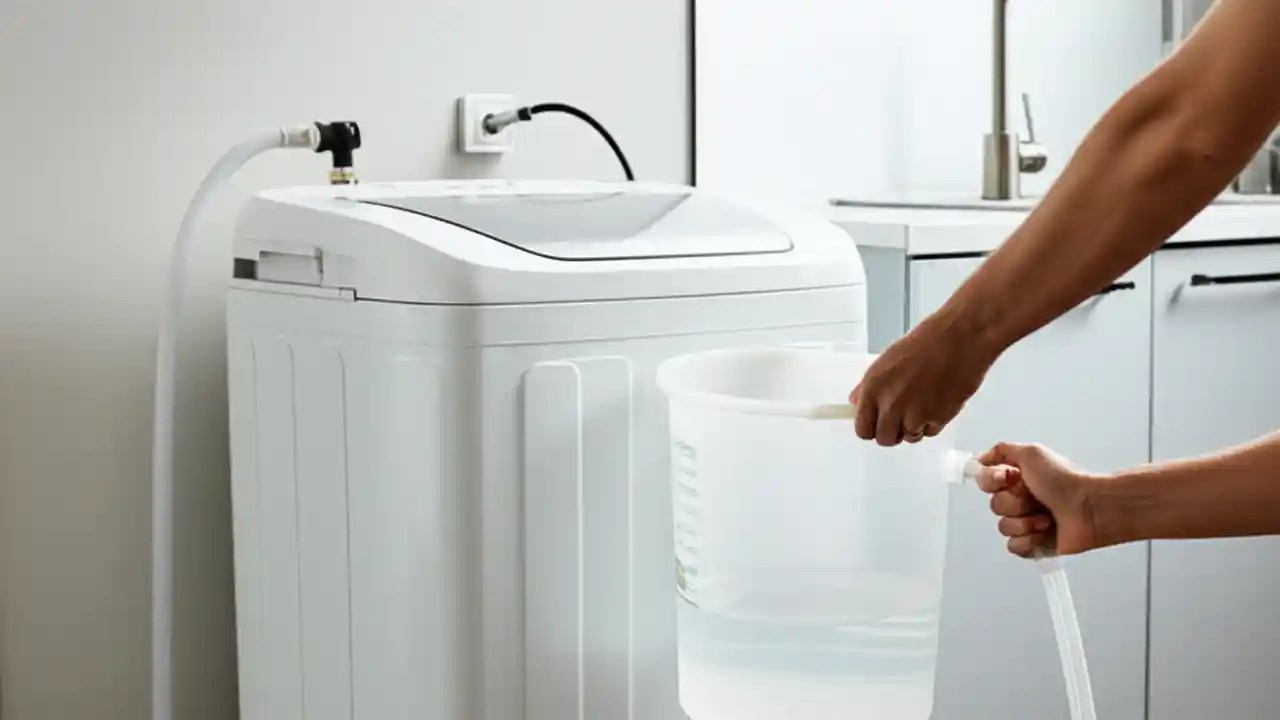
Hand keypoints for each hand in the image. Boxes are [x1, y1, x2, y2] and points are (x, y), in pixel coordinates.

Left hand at [850, 313, 998, 446]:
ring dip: (916, 427)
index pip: (862, 428)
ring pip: (909, 437)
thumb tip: (856, 402)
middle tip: (903, 418)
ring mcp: (913, 414)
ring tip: (925, 402)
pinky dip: (935, 422)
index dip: (871, 429)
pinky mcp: (937, 419)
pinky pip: (931, 432)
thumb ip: (870, 387)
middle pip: (884, 439)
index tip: (878, 426)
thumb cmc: (927, 343)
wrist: (960, 339)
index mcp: (873, 388)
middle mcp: (889, 404)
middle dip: (894, 433)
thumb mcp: (888, 360)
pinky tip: (939, 400)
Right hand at [975, 442, 1099, 556]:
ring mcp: (1028, 523)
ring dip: (1024, 522)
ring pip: (1003, 527)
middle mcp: (1021, 500)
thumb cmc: (1065, 481)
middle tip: (1035, 498)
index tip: (1007, 478)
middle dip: (1014, 503)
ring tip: (1046, 518)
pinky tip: (1045, 532)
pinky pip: (1014, 546)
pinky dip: (1029, 540)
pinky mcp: (1035, 544)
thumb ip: (1002, 450)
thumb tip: (979, 459)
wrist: (1091, 509)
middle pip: (994, 505)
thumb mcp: (1032, 453)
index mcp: (1018, 479)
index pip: (986, 482)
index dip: (991, 481)